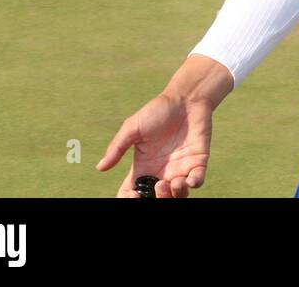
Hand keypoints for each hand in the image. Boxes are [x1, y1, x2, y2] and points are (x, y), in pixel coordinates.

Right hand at [97, 91, 213, 197]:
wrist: (185, 98)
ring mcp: (181, 168)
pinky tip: (189, 179)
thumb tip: (100, 168)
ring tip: (172, 182)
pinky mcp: (198, 161)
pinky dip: (194, 184)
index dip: (130, 198)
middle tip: (158, 185)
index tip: (134, 194)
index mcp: (144, 167)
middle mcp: (162, 172)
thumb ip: (118, 148)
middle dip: (157, 199)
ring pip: (178, 195)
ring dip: (175, 195)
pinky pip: (198, 181)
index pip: (134, 192)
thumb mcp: (132, 128)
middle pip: (157, 198)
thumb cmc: (157, 111)